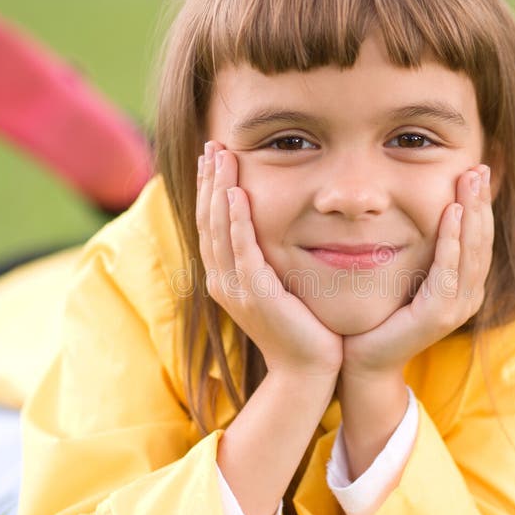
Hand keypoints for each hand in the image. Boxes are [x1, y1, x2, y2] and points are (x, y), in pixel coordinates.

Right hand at [196, 140, 342, 377]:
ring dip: (219, 190)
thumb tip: (273, 230)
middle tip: (212, 144)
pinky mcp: (256, 295)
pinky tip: (238, 194)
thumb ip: (266, 260)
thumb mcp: (277, 287)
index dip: (209, 189)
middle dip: (209, 180)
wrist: (306, 370)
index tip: (214, 158)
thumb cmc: (299, 328)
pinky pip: (242, 250)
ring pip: (219, 230)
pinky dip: (238, 221)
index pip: (210, 224)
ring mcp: (235, 289)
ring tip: (221, 156)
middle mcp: (222, 280)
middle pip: (207, 220)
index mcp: (224, 277)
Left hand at [341, 164, 493, 378]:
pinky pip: (449, 270)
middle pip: (482, 240)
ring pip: (472, 251)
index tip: (477, 170)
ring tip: (471, 180)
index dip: (481, 204)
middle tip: (480, 166)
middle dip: (481, 201)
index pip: (479, 238)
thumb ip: (421, 250)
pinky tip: (452, 214)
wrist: (364, 359)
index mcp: (465, 286)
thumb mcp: (406, 274)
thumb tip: (420, 210)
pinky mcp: (439, 315)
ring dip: (472, 213)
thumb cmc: (380, 315)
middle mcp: (469, 296)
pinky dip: (452, 241)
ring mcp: (457, 307)